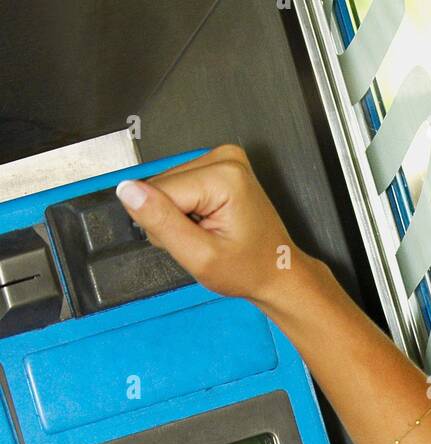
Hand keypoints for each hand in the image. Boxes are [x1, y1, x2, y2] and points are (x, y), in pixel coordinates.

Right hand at [115, 145, 304, 306]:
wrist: (276, 272)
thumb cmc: (249, 269)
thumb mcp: (200, 257)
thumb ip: (161, 222)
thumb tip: (127, 190)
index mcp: (223, 176)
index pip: (158, 192)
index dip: (165, 226)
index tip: (193, 241)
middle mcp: (224, 158)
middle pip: (162, 185)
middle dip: (172, 220)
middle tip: (202, 240)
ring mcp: (223, 159)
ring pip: (168, 186)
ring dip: (180, 215)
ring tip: (209, 232)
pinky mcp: (219, 165)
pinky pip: (180, 185)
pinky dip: (188, 209)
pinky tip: (209, 222)